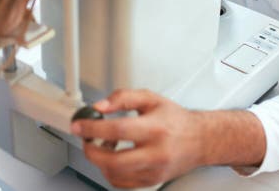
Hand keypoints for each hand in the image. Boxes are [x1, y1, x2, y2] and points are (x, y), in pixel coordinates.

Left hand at [70, 89, 205, 188]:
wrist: (199, 140)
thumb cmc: (175, 120)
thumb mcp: (150, 99)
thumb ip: (123, 97)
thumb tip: (99, 107)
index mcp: (155, 128)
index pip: (118, 130)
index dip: (93, 128)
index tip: (79, 125)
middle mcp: (156, 153)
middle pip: (115, 161)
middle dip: (92, 151)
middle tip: (85, 140)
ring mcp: (154, 171)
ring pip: (116, 174)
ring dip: (99, 161)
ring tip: (101, 146)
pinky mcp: (152, 182)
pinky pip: (122, 183)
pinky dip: (110, 171)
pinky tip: (112, 158)